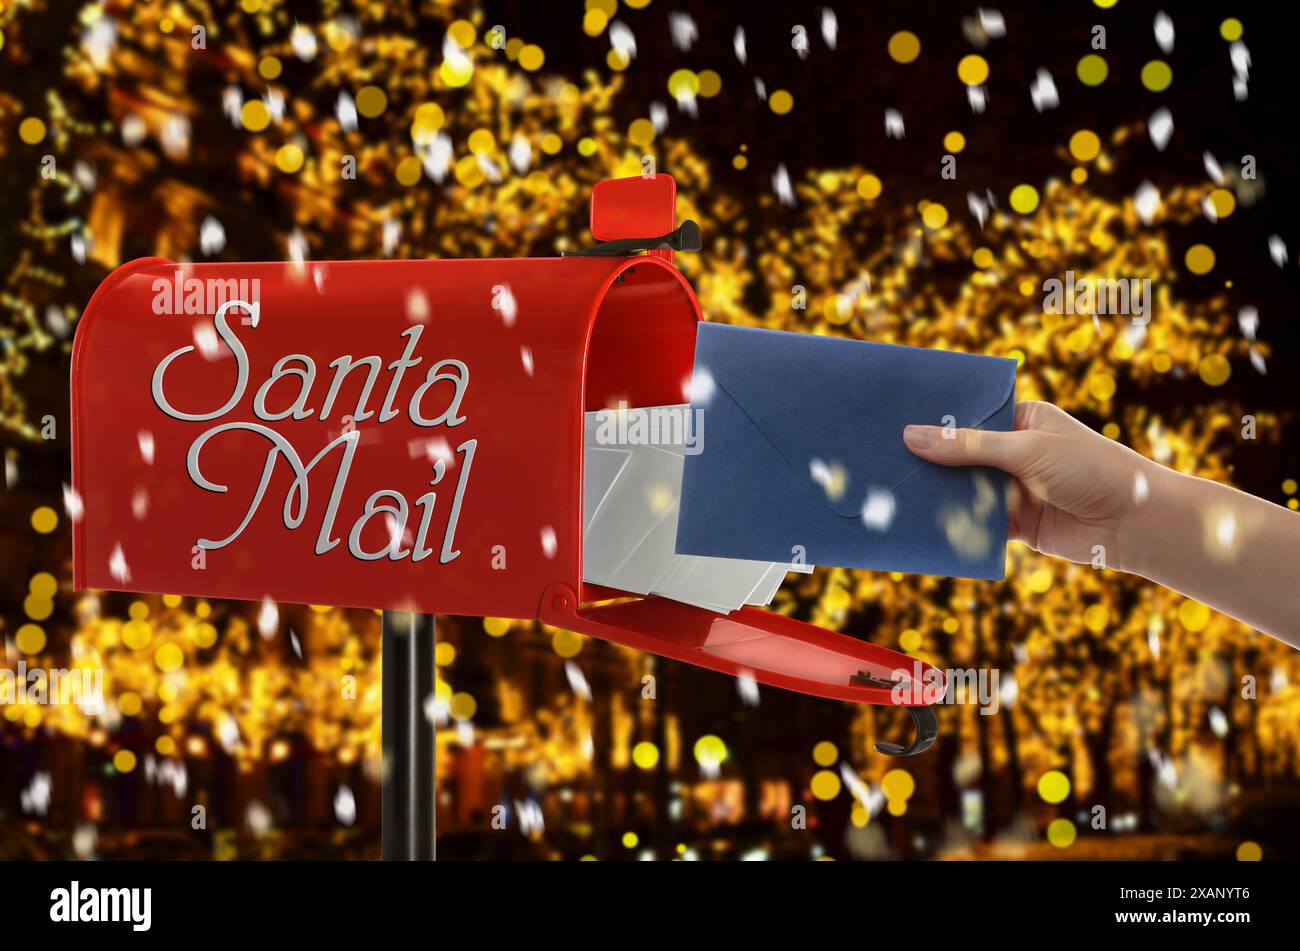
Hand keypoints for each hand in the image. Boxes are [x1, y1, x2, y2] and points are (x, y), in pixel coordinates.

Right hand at [902, 401, 1160, 573]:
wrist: (1134, 524)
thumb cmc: (1091, 469)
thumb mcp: (1027, 450)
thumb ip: (969, 447)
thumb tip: (911, 436)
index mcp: (1020, 420)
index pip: (967, 415)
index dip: (933, 418)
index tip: (891, 418)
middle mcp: (1012, 452)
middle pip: (958, 454)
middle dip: (926, 458)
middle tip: (880, 456)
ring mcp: (1011, 488)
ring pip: (963, 489)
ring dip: (936, 492)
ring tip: (890, 489)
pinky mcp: (1012, 523)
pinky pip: (974, 521)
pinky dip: (952, 522)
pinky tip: (920, 521)